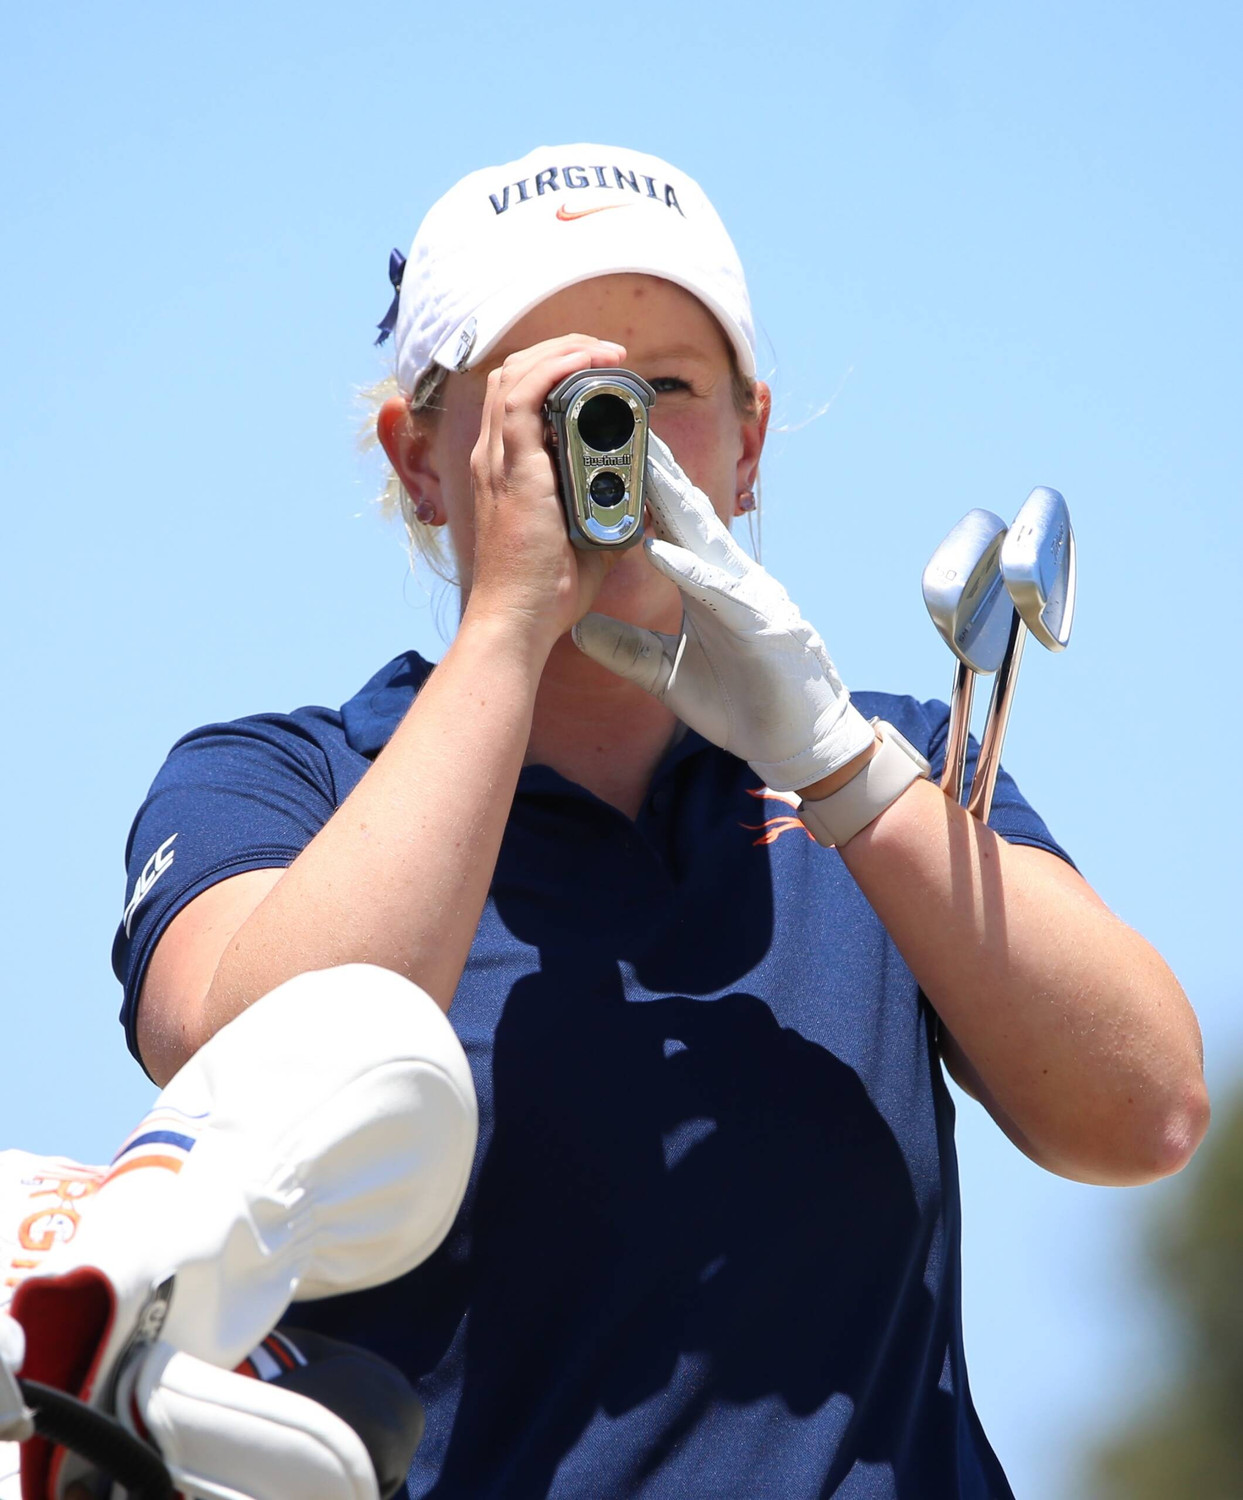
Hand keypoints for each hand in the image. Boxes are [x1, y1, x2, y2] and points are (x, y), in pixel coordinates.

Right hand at [465, 334, 627, 649]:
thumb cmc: (544, 593)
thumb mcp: (584, 541)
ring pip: (517, 373)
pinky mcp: (511, 468)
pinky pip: (525, 396)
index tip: (601, 373)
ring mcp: (497, 460)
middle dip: (562, 351)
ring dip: (564, 353)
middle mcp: (493, 457)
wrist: (516, 620)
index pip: (516, 395)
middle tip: (609, 356)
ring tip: (606, 354)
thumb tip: (643, 504)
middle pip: (513, 372)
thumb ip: (607, 516)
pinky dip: (556, 370)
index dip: (554, 371)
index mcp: (503, 469)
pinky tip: (587, 365)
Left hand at [572, 434, 874, 791]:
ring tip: (639, 465)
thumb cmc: (739, 701)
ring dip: (673, 503)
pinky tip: (662, 552)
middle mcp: (727, 578)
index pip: (669, 523)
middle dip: (656, 469)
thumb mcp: (666, 674)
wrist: (793, 741)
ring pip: (705, 540)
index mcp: (706, 582)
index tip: (605, 447)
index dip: (640, 487)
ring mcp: (748, 597)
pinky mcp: (761, 626)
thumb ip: (625, 649)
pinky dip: (692, 571)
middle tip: (621, 421)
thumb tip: (578, 629)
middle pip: (687, 514)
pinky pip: (721, 593)